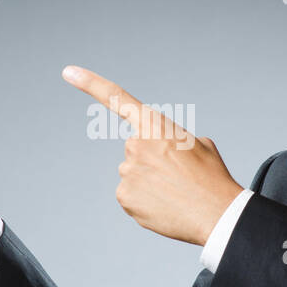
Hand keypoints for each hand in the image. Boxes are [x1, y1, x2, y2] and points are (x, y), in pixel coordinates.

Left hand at [63, 65, 243, 244]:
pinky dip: (145, 201)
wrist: (218, 214)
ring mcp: (128, 171)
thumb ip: (173, 139)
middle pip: (136, 150)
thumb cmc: (211, 179)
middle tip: (177, 175)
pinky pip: (131, 195)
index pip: (117, 98)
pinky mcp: (124, 196)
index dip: (90, 83)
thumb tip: (165, 152)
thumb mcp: (200, 145)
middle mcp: (136, 144)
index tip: (68, 72)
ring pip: (134, 174)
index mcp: (156, 125)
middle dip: (153, 160)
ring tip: (175, 192)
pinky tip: (164, 205)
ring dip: (150, 182)